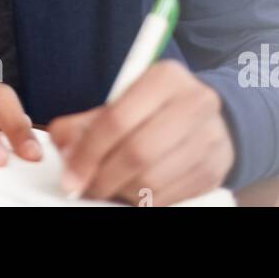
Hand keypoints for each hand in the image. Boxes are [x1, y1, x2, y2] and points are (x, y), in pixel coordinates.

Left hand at [47, 59, 234, 205]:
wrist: (208, 118)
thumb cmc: (157, 110)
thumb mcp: (122, 104)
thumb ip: (85, 124)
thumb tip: (63, 147)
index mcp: (165, 77)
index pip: (117, 119)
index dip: (88, 153)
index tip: (71, 176)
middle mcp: (194, 102)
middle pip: (137, 152)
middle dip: (104, 178)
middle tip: (87, 187)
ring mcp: (210, 137)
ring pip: (153, 179)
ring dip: (123, 191)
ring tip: (112, 186)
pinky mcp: (215, 168)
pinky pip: (170, 196)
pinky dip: (144, 199)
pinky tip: (135, 189)